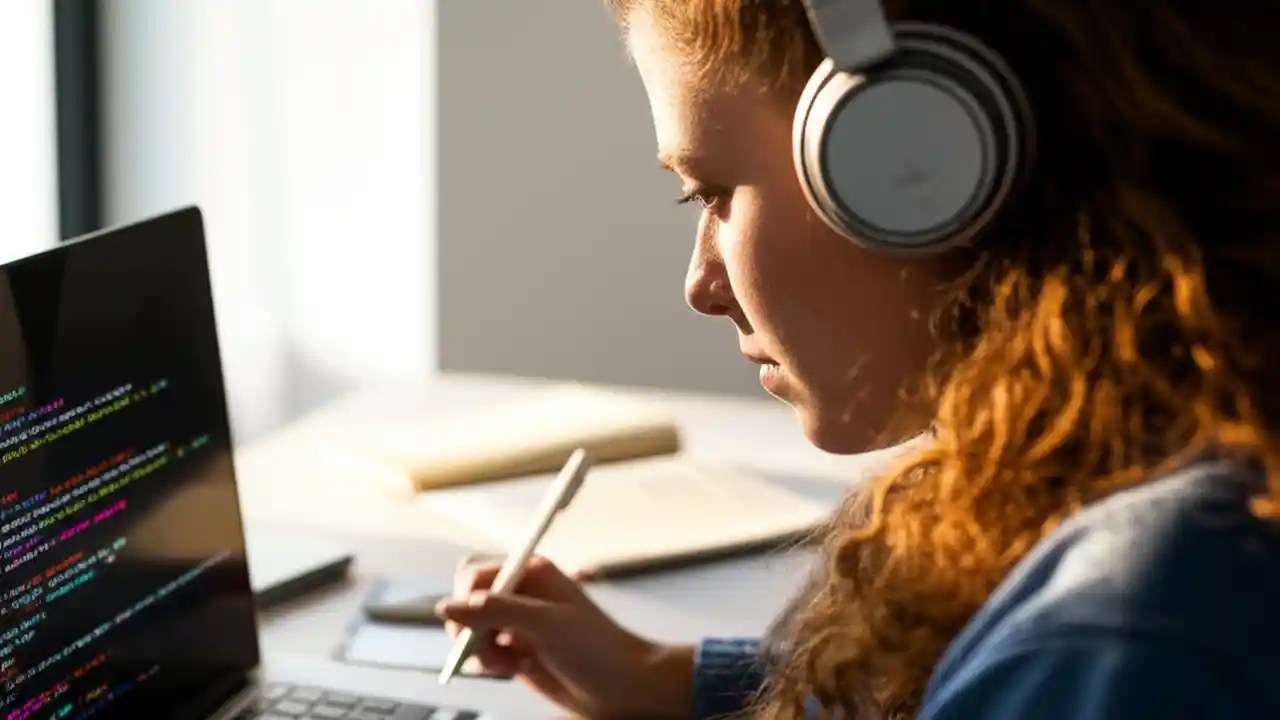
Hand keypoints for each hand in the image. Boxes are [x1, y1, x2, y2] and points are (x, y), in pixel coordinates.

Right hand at [437, 555, 693, 718]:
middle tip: (487, 650)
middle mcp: (521, 594)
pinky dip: (491, 664)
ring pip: (472, 631)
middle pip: (467, 603)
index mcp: (530, 573)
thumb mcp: (545, 624)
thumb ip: (495, 610)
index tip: (472, 628)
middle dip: (470, 630)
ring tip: (511, 663)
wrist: (621, 686)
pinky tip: (516, 669)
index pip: (474, 575)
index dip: (465, 600)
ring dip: (482, 651)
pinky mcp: (517, 650)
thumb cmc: (596, 649)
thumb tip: (446, 605)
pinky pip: (484, 653)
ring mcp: (518, 623)